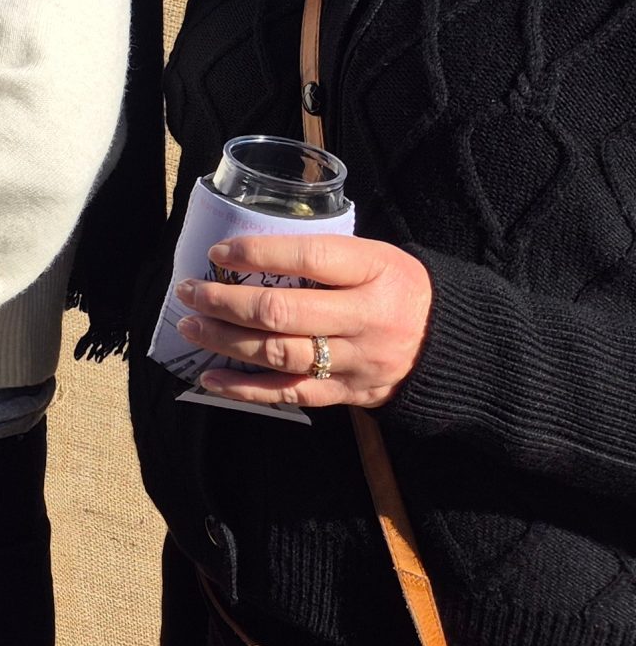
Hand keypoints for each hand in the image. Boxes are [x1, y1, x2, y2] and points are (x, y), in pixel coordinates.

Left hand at [174, 232, 433, 409]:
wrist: (456, 346)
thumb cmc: (400, 289)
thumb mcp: (378, 257)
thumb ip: (324, 256)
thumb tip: (247, 251)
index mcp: (377, 271)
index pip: (310, 258)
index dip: (258, 254)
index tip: (218, 252)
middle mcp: (368, 318)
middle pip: (283, 312)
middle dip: (225, 301)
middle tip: (189, 291)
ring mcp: (358, 361)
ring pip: (280, 354)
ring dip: (226, 341)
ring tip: (190, 325)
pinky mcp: (350, 395)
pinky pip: (291, 394)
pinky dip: (245, 388)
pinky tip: (210, 377)